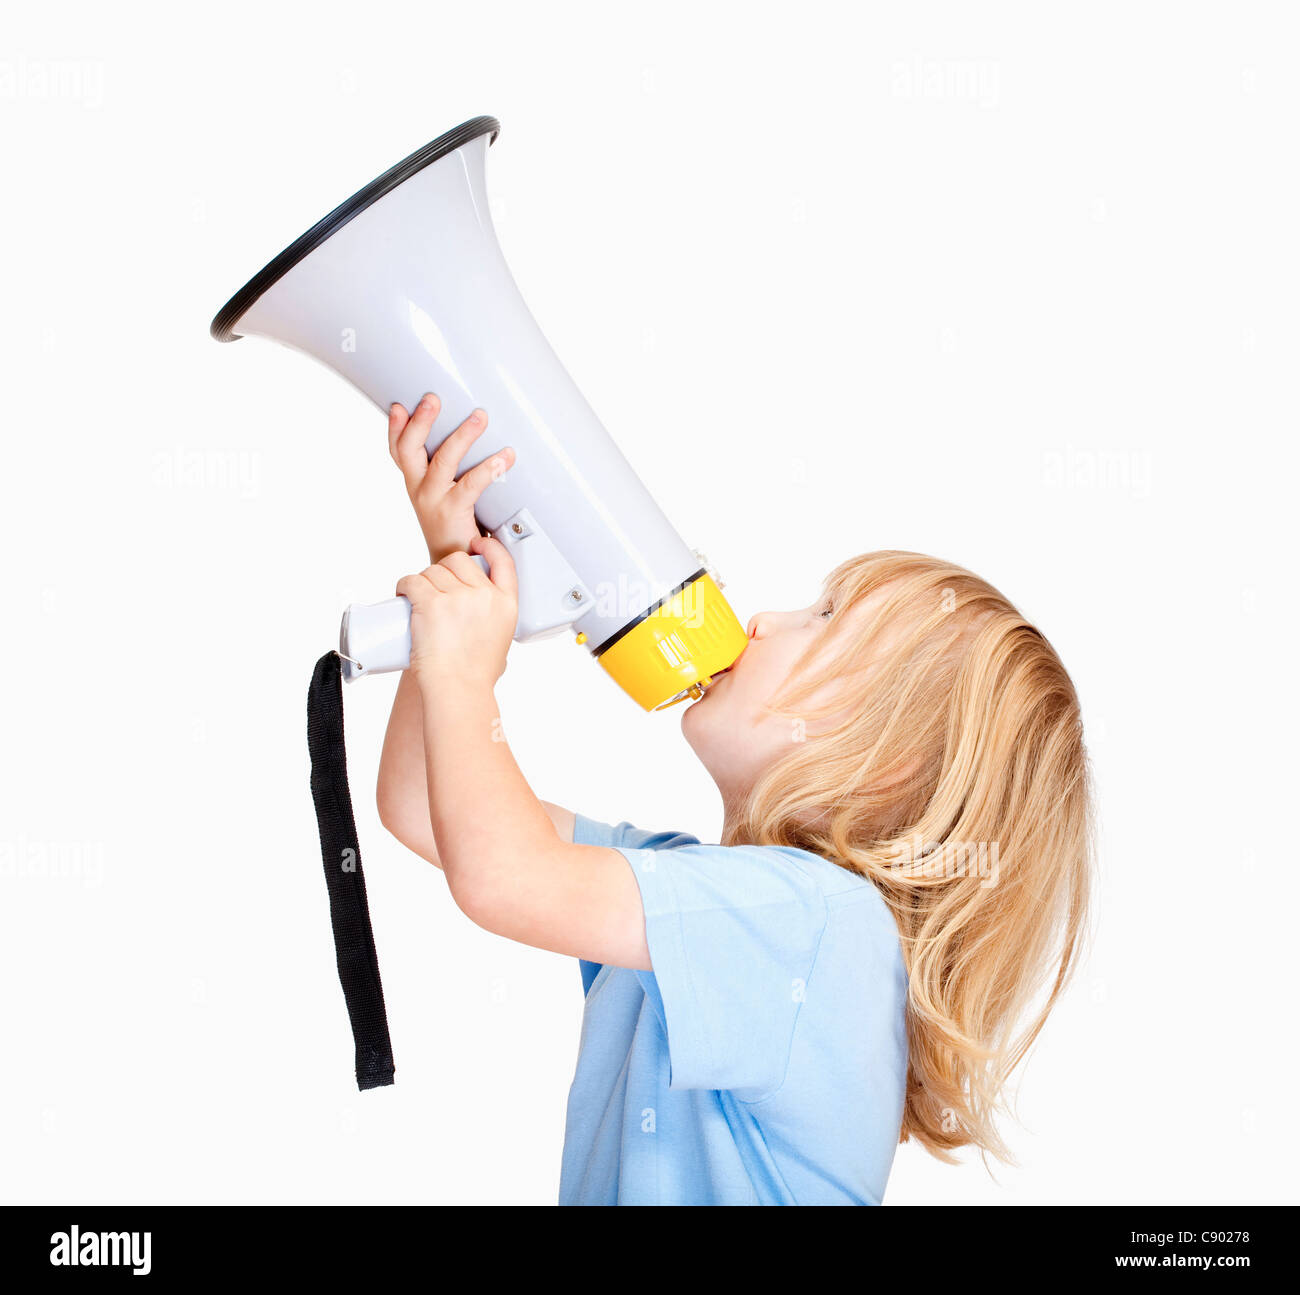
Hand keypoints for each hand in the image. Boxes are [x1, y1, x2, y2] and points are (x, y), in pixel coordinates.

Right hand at [388, 393, 515, 561]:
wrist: (453, 564)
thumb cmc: (452, 527)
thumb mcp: (440, 497)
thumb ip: (444, 472)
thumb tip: (463, 438)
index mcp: (415, 483)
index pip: (398, 451)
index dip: (395, 429)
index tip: (398, 406)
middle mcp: (420, 490)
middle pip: (410, 450)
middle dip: (421, 421)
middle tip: (432, 398)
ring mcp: (434, 500)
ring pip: (443, 460)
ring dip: (463, 435)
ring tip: (479, 417)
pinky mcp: (454, 512)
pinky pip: (472, 483)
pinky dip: (490, 467)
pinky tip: (505, 456)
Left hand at [396, 534, 517, 690]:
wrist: (459, 691)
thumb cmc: (476, 676)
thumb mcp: (501, 643)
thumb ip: (494, 625)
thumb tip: (482, 624)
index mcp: (506, 604)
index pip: (502, 561)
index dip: (488, 547)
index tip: (477, 543)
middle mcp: (484, 595)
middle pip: (459, 561)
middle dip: (444, 570)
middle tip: (435, 590)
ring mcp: (458, 597)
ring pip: (432, 570)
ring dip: (422, 581)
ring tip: (417, 599)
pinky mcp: (431, 602)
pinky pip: (413, 581)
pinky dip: (404, 586)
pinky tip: (403, 594)